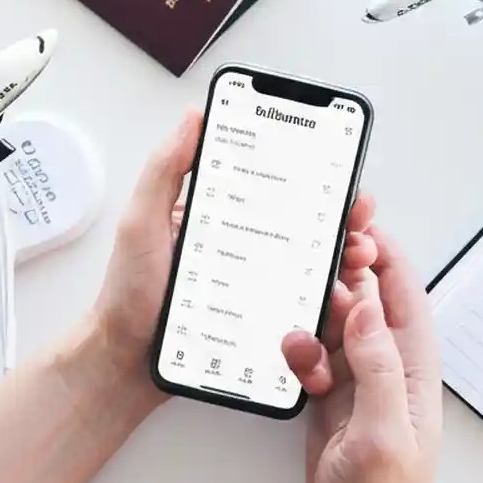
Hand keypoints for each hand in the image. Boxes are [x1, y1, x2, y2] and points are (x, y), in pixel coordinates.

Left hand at [82, 111, 381, 414]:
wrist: (125, 363)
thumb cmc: (128, 295)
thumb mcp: (141, 222)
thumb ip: (165, 170)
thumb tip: (194, 118)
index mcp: (213, 212)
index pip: (267, 183)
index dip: (307, 175)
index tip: (337, 173)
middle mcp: (236, 243)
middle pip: (298, 222)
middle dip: (337, 216)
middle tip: (358, 219)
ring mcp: (248, 279)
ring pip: (306, 262)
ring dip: (339, 256)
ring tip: (356, 256)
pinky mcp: (254, 313)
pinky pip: (295, 300)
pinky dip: (321, 296)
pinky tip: (337, 294)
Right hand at [282, 227, 442, 482]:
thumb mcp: (383, 429)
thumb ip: (376, 364)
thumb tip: (369, 305)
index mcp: (414, 368)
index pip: (405, 294)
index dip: (386, 255)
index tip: (359, 224)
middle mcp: (389, 367)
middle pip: (367, 302)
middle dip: (342, 279)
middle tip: (315, 262)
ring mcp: (359, 382)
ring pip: (334, 327)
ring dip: (315, 323)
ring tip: (303, 335)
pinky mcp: (332, 399)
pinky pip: (314, 358)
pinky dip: (301, 355)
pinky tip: (295, 364)